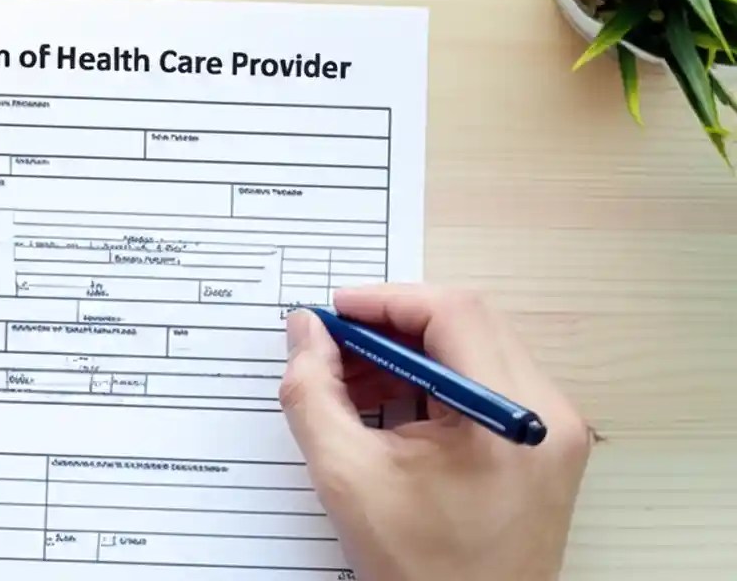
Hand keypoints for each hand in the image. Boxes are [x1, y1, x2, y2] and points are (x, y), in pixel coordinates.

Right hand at [280, 285, 593, 580]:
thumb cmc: (421, 569)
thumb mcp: (348, 475)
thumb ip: (314, 392)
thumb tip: (305, 330)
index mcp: (512, 416)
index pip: (453, 314)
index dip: (385, 302)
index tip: (334, 313)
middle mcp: (547, 412)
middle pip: (467, 323)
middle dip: (392, 325)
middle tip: (335, 344)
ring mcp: (551, 429)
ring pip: (475, 349)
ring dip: (410, 352)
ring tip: (353, 380)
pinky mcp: (541, 444)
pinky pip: (484, 383)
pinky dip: (432, 381)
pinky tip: (388, 404)